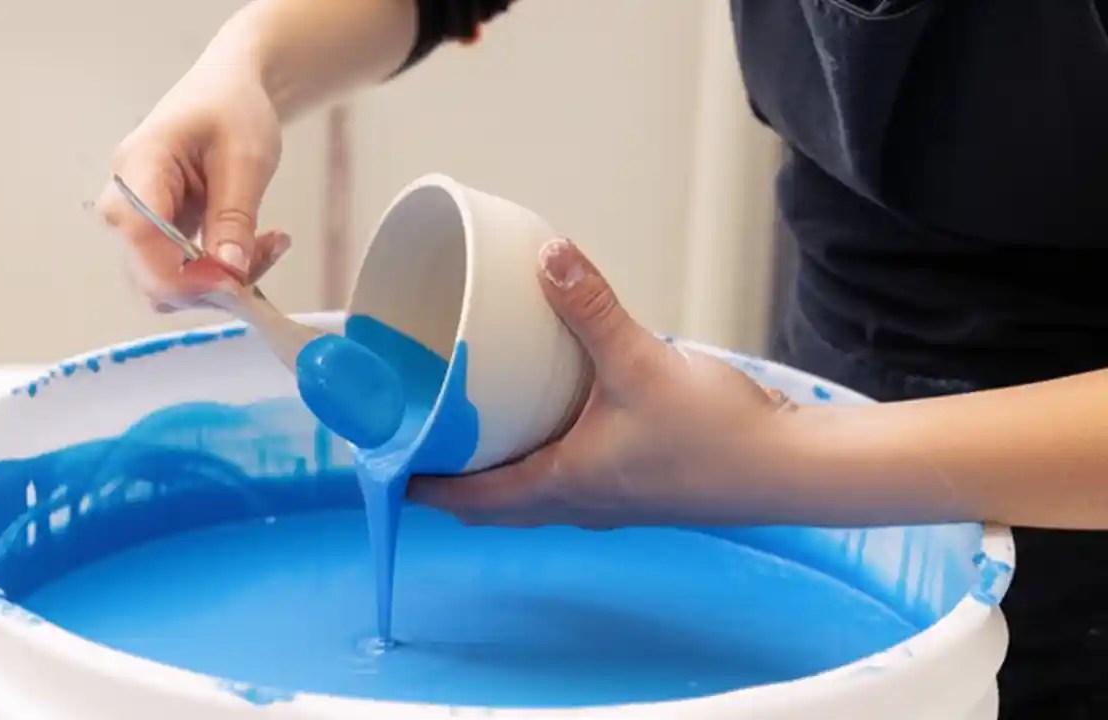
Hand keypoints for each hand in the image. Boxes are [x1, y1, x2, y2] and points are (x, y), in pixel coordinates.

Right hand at [96, 52, 290, 311]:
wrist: (228, 90)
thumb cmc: (233, 110)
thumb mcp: (245, 160)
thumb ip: (234, 218)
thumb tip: (230, 273)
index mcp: (139, 167)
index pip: (141, 237)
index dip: (186, 272)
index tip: (237, 277)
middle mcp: (125, 201)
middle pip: (151, 272)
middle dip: (212, 281)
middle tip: (270, 251)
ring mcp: (138, 221)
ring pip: (168, 282)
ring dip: (221, 279)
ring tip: (270, 245)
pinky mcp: (157, 234)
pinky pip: (182, 273)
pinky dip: (221, 271)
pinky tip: (257, 247)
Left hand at [408, 238, 797, 528]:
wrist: (792, 469)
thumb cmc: (718, 435)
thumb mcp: (643, 360)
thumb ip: (592, 306)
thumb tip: (546, 254)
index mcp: (564, 487)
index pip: (472, 499)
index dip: (426, 485)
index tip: (389, 465)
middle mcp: (580, 501)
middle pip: (495, 503)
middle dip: (453, 479)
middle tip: (422, 438)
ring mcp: (611, 498)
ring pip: (532, 494)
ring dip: (497, 469)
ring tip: (473, 425)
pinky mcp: (638, 483)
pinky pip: (569, 478)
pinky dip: (540, 456)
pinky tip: (550, 415)